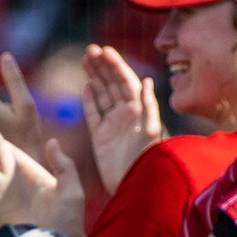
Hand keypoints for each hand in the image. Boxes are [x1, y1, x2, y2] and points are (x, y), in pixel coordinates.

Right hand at [82, 43, 162, 194]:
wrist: (134, 187)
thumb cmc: (147, 161)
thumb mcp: (151, 132)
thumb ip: (149, 106)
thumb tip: (147, 80)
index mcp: (139, 110)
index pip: (126, 81)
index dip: (116, 65)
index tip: (105, 50)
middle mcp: (126, 115)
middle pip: (112, 84)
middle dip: (102, 66)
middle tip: (90, 49)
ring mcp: (112, 125)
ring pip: (102, 95)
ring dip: (95, 77)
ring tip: (85, 59)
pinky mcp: (100, 138)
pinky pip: (94, 114)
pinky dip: (90, 100)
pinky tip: (87, 86)